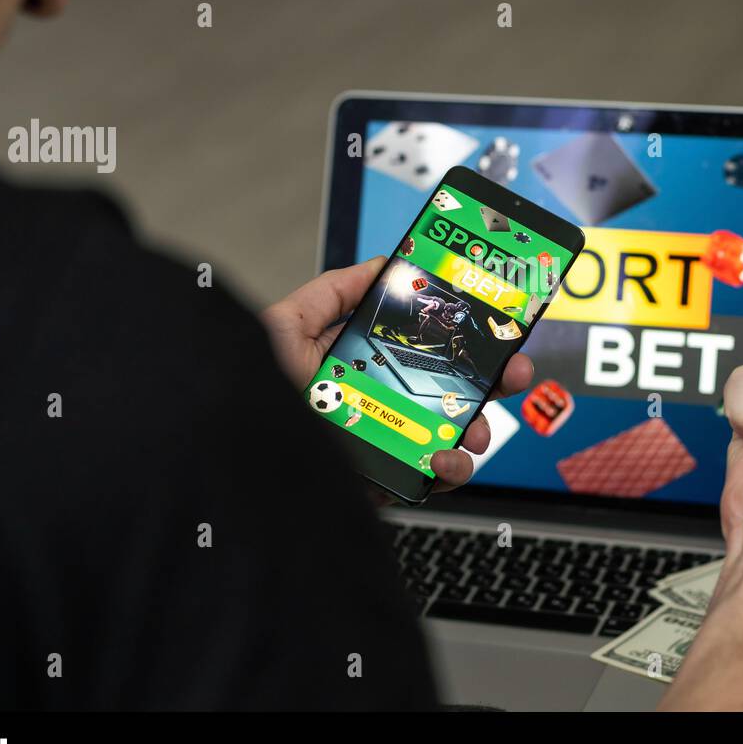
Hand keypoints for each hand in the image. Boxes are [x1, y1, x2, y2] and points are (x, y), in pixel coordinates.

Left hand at [260, 257, 533, 499]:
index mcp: (361, 361)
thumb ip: (333, 293)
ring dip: (479, 428)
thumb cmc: (245, 391)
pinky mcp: (385, 480)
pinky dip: (449, 470)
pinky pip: (429, 479)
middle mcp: (379, 401)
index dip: (463, 336)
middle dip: (492, 379)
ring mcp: (386, 443)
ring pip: (452, 434)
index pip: (423, 345)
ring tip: (477, 428)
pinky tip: (444, 459)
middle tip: (513, 373)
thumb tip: (382, 263)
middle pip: (451, 388)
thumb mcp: (285, 325)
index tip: (493, 325)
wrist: (229, 458)